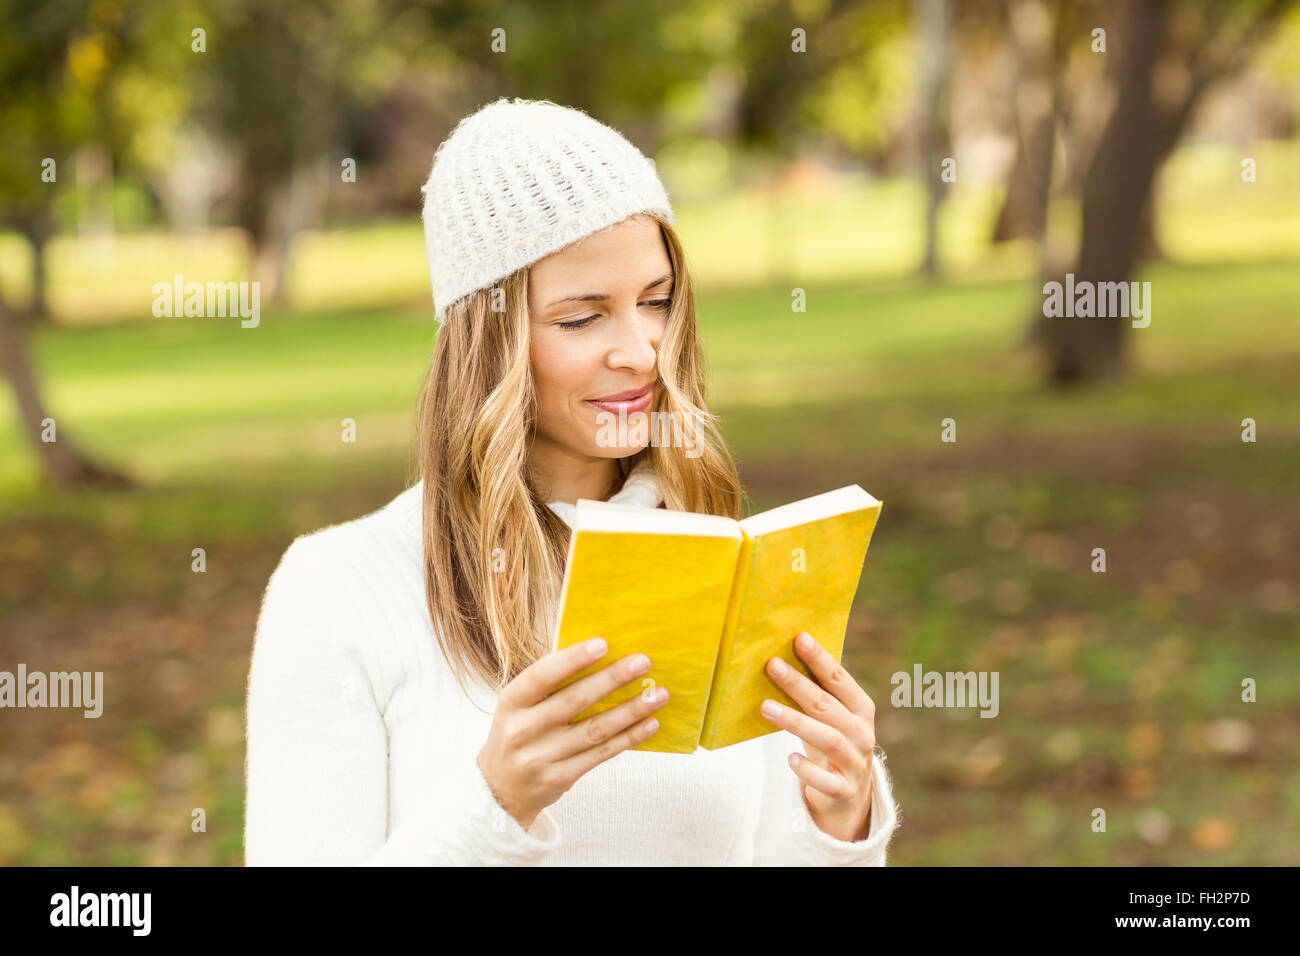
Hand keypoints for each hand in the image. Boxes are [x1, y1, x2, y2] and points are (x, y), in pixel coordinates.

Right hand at [477, 637, 668, 830]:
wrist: (499, 789)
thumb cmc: (518, 733)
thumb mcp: (519, 706)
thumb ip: (549, 684)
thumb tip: (598, 653)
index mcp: (511, 702)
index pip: (542, 675)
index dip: (572, 659)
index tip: (603, 643)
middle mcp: (524, 730)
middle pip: (574, 701)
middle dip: (612, 679)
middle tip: (642, 662)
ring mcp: (542, 757)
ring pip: (594, 729)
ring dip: (630, 710)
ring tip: (658, 694)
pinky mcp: (561, 777)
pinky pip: (602, 753)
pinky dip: (629, 737)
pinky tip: (649, 723)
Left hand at [759, 631, 876, 841]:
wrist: (848, 796)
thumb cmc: (832, 744)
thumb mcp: (830, 719)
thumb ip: (817, 694)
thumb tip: (782, 657)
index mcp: (861, 709)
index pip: (840, 680)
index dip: (821, 659)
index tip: (799, 638)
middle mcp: (862, 734)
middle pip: (827, 706)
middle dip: (799, 684)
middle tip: (772, 665)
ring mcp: (855, 763)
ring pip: (827, 739)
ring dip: (796, 722)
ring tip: (766, 707)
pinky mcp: (843, 791)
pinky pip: (826, 780)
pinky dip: (808, 769)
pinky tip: (790, 758)